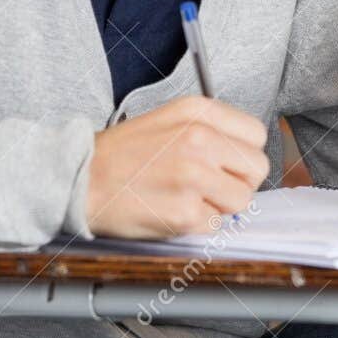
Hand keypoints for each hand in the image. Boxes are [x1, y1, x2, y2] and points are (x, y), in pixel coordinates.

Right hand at [87, 96, 268, 238]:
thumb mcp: (170, 119)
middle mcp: (200, 139)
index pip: (256, 134)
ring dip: (220, 206)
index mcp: (198, 112)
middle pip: (257, 168)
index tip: (228, 163)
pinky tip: (173, 211)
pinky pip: (216, 225)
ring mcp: (193, 175)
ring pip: (242, 200)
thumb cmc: (123, 154)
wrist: (81, 179)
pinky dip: (198, 224)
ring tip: (189, 198)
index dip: (244, 153)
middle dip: (239, 181)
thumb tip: (245, 155)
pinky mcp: (185, 212)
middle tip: (211, 185)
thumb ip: (212, 129)